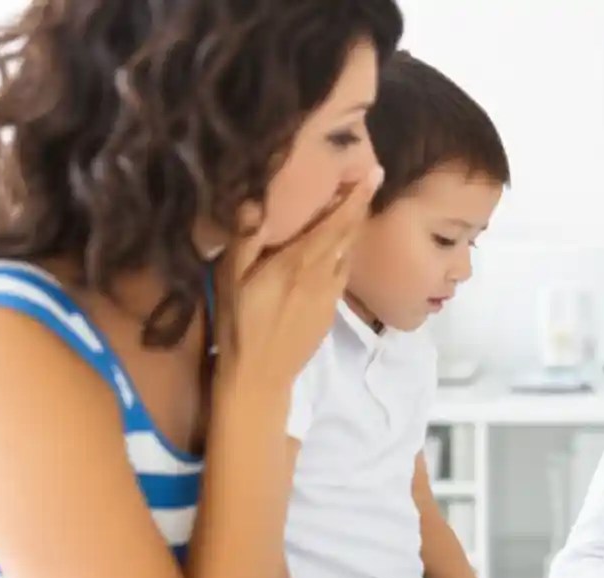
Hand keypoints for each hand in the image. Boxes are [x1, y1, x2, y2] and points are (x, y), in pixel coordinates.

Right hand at [213, 166, 382, 387]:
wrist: (260, 376)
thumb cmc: (239, 326)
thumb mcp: (230, 280)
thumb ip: (246, 239)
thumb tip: (257, 201)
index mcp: (299, 263)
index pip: (335, 223)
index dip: (355, 198)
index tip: (373, 175)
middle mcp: (322, 275)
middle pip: (348, 235)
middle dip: (360, 206)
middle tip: (370, 181)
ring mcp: (330, 295)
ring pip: (348, 254)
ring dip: (353, 229)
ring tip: (353, 209)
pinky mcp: (330, 311)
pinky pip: (342, 273)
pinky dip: (344, 253)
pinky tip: (337, 249)